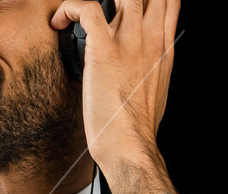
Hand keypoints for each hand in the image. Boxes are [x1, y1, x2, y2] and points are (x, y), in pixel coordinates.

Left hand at [53, 0, 179, 193]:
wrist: (130, 145)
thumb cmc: (138, 124)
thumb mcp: (157, 86)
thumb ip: (150, 63)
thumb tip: (139, 60)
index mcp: (164, 46)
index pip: (166, 0)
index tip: (125, 6)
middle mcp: (151, 37)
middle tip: (103, 10)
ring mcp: (129, 41)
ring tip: (81, 14)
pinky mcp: (103, 50)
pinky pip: (86, 8)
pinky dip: (69, 7)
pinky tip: (61, 20)